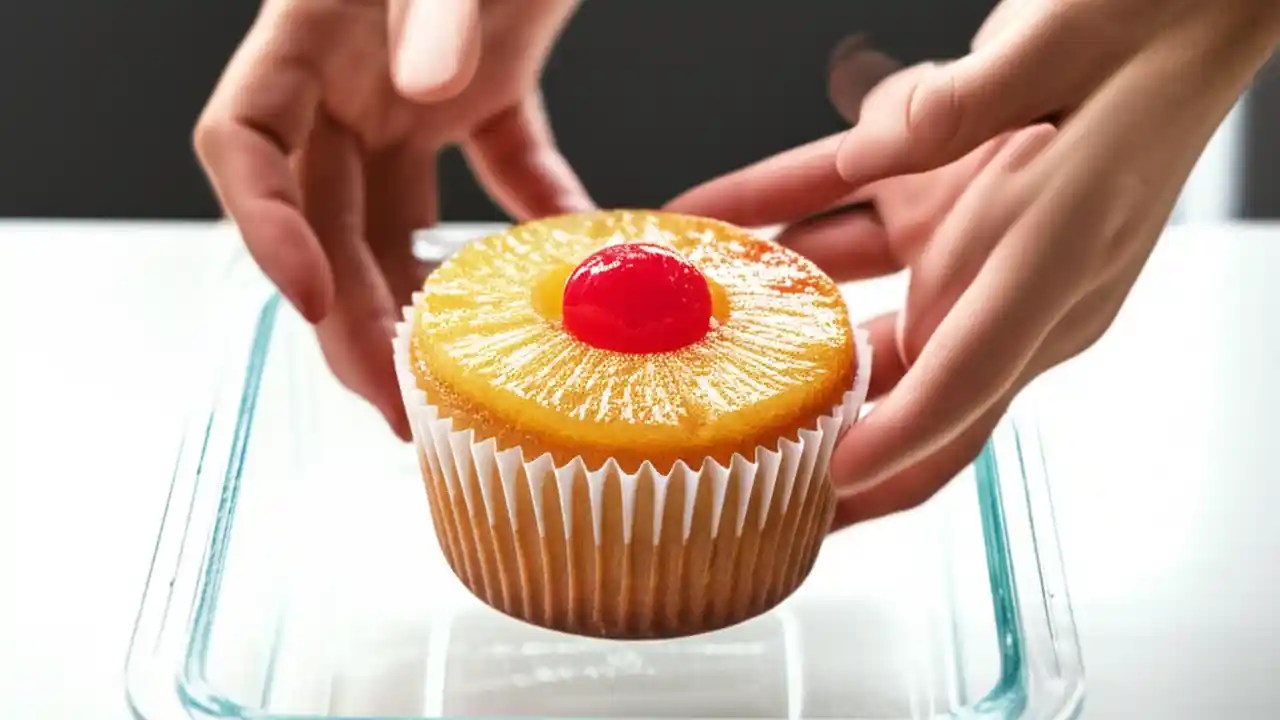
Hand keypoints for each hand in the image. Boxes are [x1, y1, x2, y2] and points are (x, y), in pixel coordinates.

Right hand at [195, 0, 590, 438]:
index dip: (263, 232)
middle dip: (349, 317)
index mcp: (306, 40)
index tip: (313, 301)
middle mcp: (347, 80)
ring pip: (394, 220)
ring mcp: (411, 94)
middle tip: (394, 405)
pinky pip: (496, 174)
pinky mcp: (484, 94)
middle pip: (320, 219)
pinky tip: (563, 260)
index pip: (244, 147)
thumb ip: (429, 7)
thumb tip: (422, 85)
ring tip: (454, 386)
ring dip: (421, 303)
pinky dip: (528, 218)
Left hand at [669, 7, 1278, 526]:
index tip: (834, 486)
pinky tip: (712, 213)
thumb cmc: (1158, 23)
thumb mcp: (1066, 47)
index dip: (901, 439)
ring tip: (699, 362)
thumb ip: (965, 104)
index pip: (973, 375)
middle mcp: (1018, 270)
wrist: (1185, 1)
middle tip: (761, 488)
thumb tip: (878, 149)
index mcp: (1059, 251)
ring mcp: (976, 240)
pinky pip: (849, 218)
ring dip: (784, 338)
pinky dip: (779, 213)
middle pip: (918, 390)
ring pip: (869, 321)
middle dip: (841, 449)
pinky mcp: (947, 198)